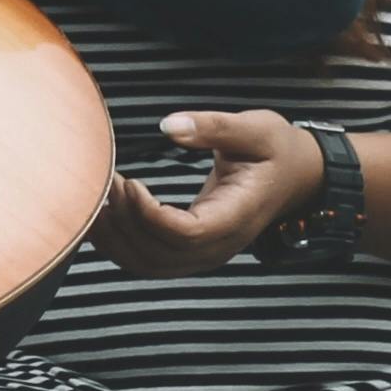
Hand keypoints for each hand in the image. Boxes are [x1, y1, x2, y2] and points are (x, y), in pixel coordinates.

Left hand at [87, 110, 320, 275]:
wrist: (297, 177)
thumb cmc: (276, 149)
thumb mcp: (254, 129)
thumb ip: (213, 127)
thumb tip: (170, 125)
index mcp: (235, 219)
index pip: (183, 234)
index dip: (148, 214)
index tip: (128, 181)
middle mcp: (218, 247)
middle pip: (157, 255)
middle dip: (122, 222)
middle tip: (101, 181)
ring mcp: (204, 255)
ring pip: (146, 264)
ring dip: (114, 238)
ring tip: (94, 198)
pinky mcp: (190, 252)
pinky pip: (147, 260)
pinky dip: (120, 243)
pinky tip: (103, 213)